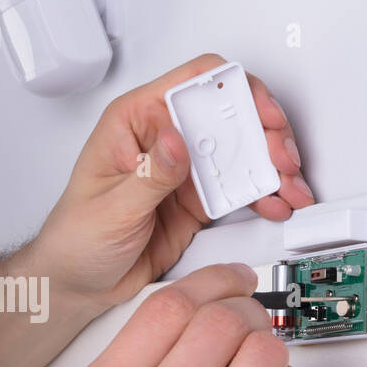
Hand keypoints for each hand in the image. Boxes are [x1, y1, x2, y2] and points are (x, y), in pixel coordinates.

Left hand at [32, 53, 313, 315]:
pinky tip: (277, 204)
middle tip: (282, 159)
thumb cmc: (75, 239)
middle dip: (264, 132)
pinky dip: (264, 193)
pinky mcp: (199, 198)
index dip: (233, 89)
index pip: (192, 82)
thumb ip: (150, 175)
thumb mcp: (112, 208)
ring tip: (291, 188)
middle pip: (228, 112)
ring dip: (272, 166)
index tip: (259, 114)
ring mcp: (185, 167)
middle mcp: (164, 137)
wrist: (77, 284)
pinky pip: (241, 186)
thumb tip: (176, 141)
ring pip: (242, 149)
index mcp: (135, 121)